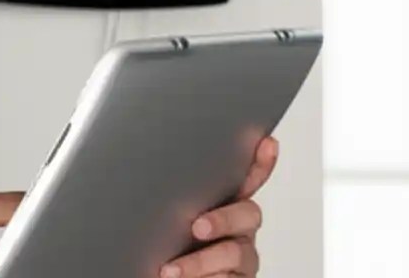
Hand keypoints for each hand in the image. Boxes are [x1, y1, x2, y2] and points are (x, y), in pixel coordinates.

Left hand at [160, 137, 279, 277]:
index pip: (248, 179)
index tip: (267, 143)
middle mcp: (239, 228)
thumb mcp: (165, 214)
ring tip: (170, 271)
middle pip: (247, 214)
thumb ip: (172, 194)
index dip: (261, 163)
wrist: (157, 274)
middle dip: (222, 219)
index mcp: (224, 204)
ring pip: (234, 254)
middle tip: (196, 227)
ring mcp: (242, 257)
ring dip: (201, 262)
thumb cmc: (162, 242)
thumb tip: (141, 167)